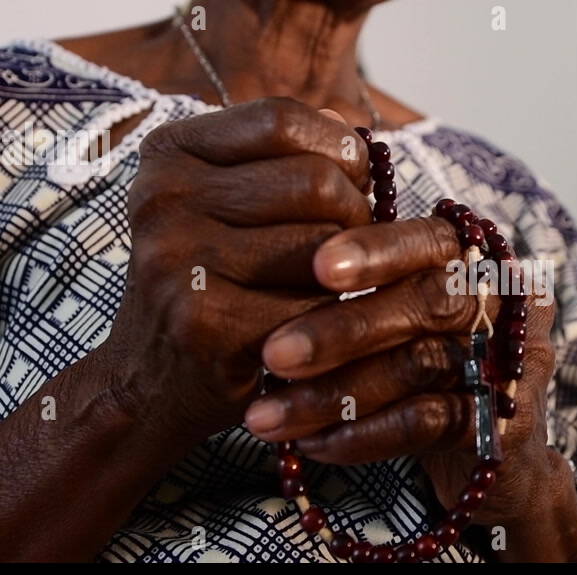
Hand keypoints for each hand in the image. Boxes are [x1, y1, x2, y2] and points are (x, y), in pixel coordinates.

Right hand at [102, 98, 372, 447]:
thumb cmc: (211, 284)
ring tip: (326, 286)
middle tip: (348, 246)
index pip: (283, 118)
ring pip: (325, 244)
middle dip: (356, 215)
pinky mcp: (205, 322)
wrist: (150, 382)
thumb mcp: (226, 205)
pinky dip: (331, 321)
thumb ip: (284, 161)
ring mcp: (178, 259)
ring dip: (347, 271)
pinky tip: (311, 329)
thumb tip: (352, 130)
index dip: (340, 148)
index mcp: (170, 153)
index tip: (355, 179)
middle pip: (316, 181)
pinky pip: (315, 306)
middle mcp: (163, 197)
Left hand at [244, 217, 576, 557]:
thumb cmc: (430, 373)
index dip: (377, 248)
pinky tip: (313, 444)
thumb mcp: (404, 321)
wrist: (498, 465)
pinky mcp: (507, 424)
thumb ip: (366, 289)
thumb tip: (270, 270)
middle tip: (274, 353)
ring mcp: (512, 362)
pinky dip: (364, 434)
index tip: (317, 265)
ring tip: (269, 415)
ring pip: (421, 364)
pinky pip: (428, 421)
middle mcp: (504, 304)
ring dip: (336, 392)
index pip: (433, 240)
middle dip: (345, 327)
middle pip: (430, 301)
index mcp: (478, 261)